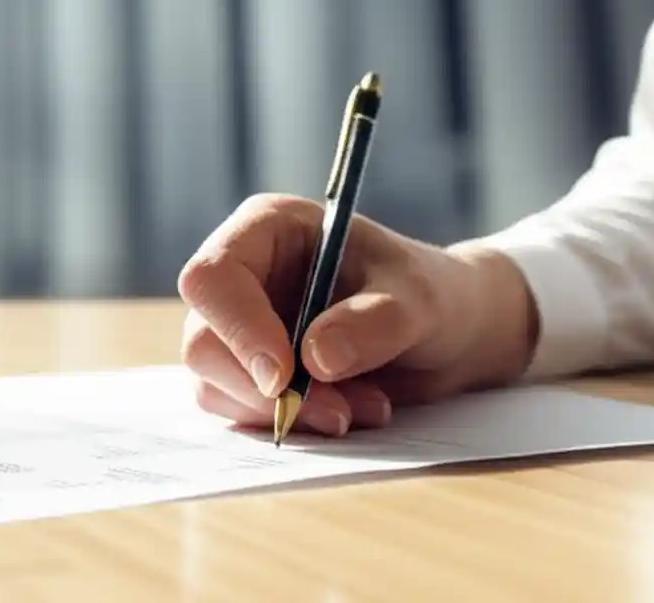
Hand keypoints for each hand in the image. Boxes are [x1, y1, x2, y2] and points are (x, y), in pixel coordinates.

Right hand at [177, 194, 537, 435]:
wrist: (451, 334)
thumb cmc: (432, 294)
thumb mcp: (420, 300)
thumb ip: (373, 322)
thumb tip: (315, 359)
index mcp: (265, 230)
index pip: (212, 278)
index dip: (238, 328)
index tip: (285, 375)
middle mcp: (241, 277)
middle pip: (203, 341)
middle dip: (264, 389)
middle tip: (336, 413)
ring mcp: (239, 328)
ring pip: (215, 384)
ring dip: (285, 412)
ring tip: (361, 408)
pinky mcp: (248, 373)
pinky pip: (239, 411)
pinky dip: (291, 423)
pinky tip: (347, 412)